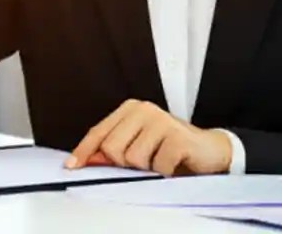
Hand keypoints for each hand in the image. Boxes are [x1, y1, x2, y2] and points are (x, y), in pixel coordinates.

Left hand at [66, 100, 231, 176]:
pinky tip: (174, 162)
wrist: (210, 149)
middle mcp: (144, 109)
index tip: (72, 166)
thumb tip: (87, 159)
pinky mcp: (177, 137)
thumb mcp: (138, 145)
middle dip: (124, 163)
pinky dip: (165, 171)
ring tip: (160, 160)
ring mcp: (161, 121)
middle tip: (145, 161)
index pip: (99, 131)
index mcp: (130, 109)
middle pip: (112, 148)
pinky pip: (157, 166)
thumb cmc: (170, 148)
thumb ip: (113, 149)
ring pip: (133, 159)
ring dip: (147, 168)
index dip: (84, 150)